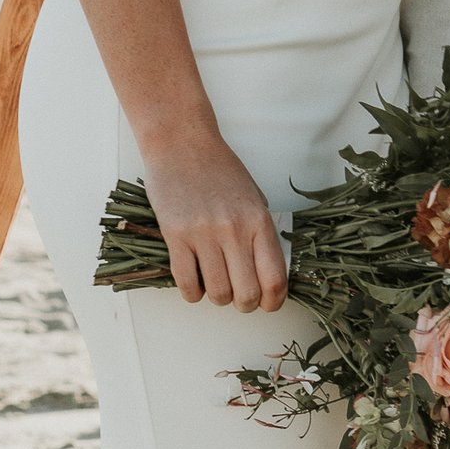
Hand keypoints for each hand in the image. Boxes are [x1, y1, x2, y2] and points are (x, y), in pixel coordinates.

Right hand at [140, 131, 288, 309]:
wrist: (182, 143)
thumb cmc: (220, 170)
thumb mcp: (254, 197)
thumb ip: (261, 233)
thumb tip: (267, 272)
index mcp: (259, 221)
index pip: (274, 279)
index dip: (273, 302)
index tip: (267, 305)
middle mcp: (234, 230)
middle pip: (246, 294)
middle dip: (244, 305)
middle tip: (238, 297)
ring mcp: (204, 234)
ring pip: (217, 293)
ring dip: (217, 297)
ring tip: (215, 285)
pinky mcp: (175, 235)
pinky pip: (186, 282)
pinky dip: (192, 293)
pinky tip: (195, 284)